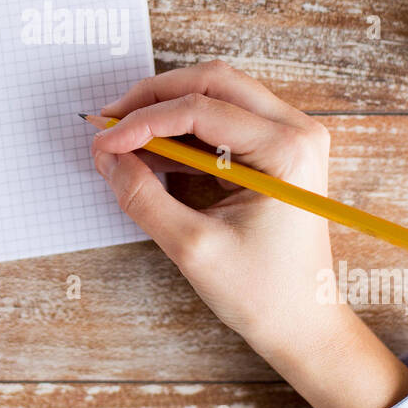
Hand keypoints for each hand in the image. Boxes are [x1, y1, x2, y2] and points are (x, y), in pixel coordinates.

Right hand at [91, 61, 407, 407]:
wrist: (304, 324)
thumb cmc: (263, 293)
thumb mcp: (192, 247)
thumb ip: (142, 197)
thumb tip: (106, 156)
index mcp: (286, 150)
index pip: (200, 108)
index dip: (142, 120)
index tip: (102, 141)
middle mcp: (296, 130)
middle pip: (211, 82)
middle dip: (153, 99)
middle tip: (108, 124)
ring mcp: (290, 137)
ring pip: (216, 94)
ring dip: (166, 110)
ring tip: (122, 139)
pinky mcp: (277, 150)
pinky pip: (223, 121)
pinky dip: (182, 132)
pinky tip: (148, 153)